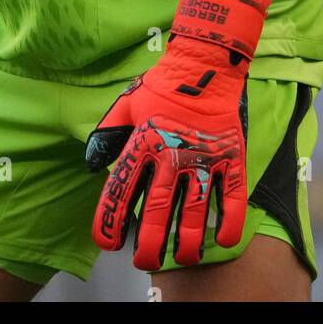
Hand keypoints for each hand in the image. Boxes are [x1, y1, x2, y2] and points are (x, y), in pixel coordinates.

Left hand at [84, 0, 271, 269]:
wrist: (205, 61)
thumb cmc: (162, 84)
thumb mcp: (127, 103)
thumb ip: (108, 133)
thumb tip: (90, 164)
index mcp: (142, 141)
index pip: (120, 188)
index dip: (109, 219)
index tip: (106, 243)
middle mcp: (170, 154)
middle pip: (156, 210)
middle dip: (147, 243)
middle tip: (143, 262)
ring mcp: (203, 158)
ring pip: (194, 212)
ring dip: (186, 241)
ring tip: (180, 259)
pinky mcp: (231, 157)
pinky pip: (232, 197)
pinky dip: (229, 222)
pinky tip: (224, 241)